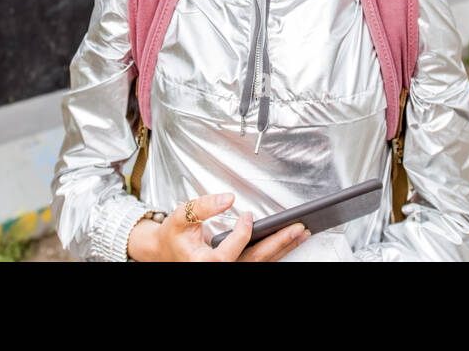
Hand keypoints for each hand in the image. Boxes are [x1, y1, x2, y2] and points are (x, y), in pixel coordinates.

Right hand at [126, 192, 310, 261]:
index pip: (226, 255)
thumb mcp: (180, 216)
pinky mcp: (238, 266)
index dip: (240, 235)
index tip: (247, 215)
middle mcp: (218, 270)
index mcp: (202, 263)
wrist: (167, 251)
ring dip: (284, 247)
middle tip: (297, 227)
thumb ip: (202, 206)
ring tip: (301, 232)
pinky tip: (290, 239)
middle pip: (254, 260)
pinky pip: (260, 262)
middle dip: (278, 243)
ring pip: (261, 263)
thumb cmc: (174, 236)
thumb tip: (227, 198)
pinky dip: (277, 250)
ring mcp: (231, 270)